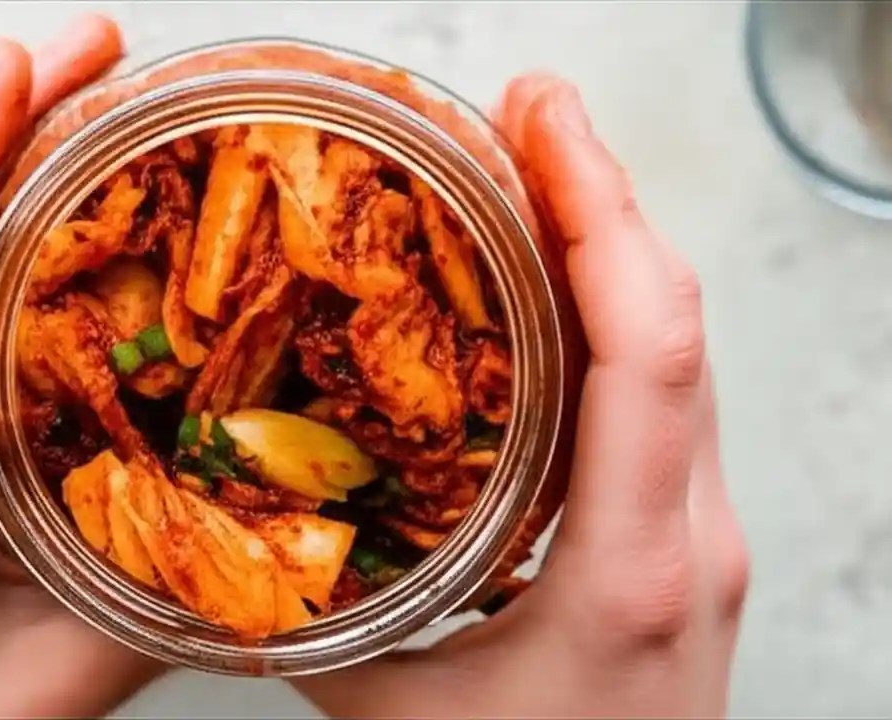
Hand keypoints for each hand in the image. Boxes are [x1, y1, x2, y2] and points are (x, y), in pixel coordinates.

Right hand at [292, 75, 749, 718]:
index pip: (646, 351)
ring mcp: (701, 529)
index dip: (599, 214)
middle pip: (677, 318)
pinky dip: (613, 304)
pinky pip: (665, 386)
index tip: (538, 123)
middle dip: (602, 192)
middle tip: (522, 113)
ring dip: (612, 240)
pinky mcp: (686, 533)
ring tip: (530, 169)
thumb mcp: (399, 711)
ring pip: (680, 344)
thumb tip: (219, 530)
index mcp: (628, 571)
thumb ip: (313, 619)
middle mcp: (689, 534)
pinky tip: (550, 279)